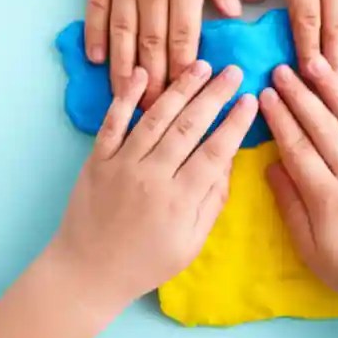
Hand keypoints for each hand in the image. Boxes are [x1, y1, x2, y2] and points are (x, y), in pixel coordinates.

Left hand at [49, 62, 257, 312]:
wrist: (87, 272)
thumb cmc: (145, 264)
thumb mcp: (190, 244)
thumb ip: (211, 203)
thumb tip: (228, 164)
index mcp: (179, 200)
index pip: (215, 152)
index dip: (235, 123)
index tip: (250, 100)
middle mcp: (151, 176)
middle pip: (189, 127)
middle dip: (214, 95)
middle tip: (233, 71)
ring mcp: (121, 165)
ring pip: (155, 118)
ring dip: (180, 88)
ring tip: (201, 65)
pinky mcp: (96, 161)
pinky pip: (112, 123)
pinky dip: (126, 97)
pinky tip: (143, 75)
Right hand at [88, 0, 241, 106]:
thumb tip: (232, 14)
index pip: (185, 38)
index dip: (186, 73)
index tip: (187, 100)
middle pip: (154, 47)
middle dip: (157, 85)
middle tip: (156, 116)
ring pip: (125, 37)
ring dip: (126, 72)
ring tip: (127, 99)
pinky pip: (98, 13)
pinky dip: (97, 38)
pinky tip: (98, 61)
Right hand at [258, 56, 337, 315]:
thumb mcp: (311, 250)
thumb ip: (290, 207)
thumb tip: (271, 167)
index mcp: (326, 197)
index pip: (296, 148)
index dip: (279, 119)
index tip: (263, 95)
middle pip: (321, 127)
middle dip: (298, 96)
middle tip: (279, 70)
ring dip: (332, 90)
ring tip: (313, 63)